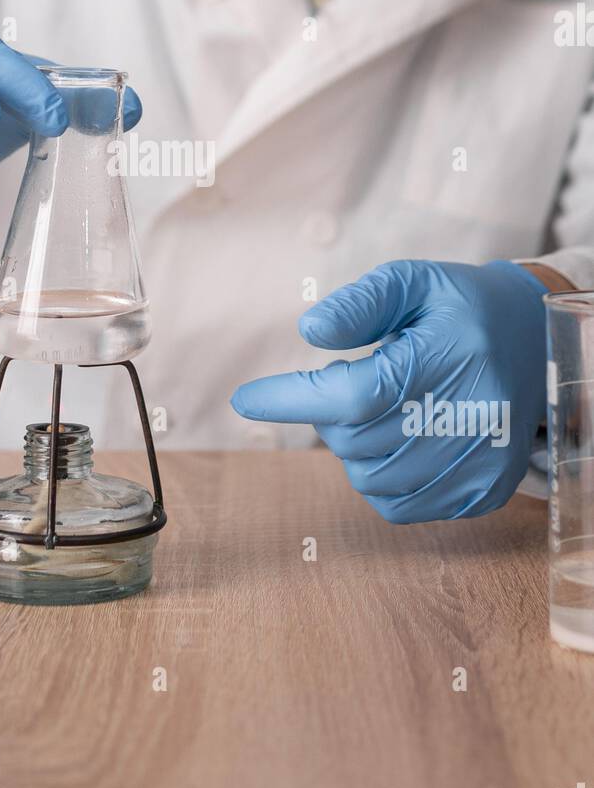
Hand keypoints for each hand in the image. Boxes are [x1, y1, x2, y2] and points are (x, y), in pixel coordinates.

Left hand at [231, 259, 550, 522]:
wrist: (541, 342)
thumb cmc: (463, 307)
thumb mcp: (414, 282)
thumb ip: (360, 303)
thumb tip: (309, 332)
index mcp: (451, 356)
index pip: (354, 394)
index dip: (292, 399)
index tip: (247, 398)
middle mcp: (473, 417)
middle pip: (355, 439)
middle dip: (331, 411)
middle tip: (355, 377)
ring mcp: (481, 463)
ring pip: (369, 478)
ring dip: (353, 445)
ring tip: (383, 405)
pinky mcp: (484, 492)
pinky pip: (398, 506)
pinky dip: (379, 477)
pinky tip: (397, 439)